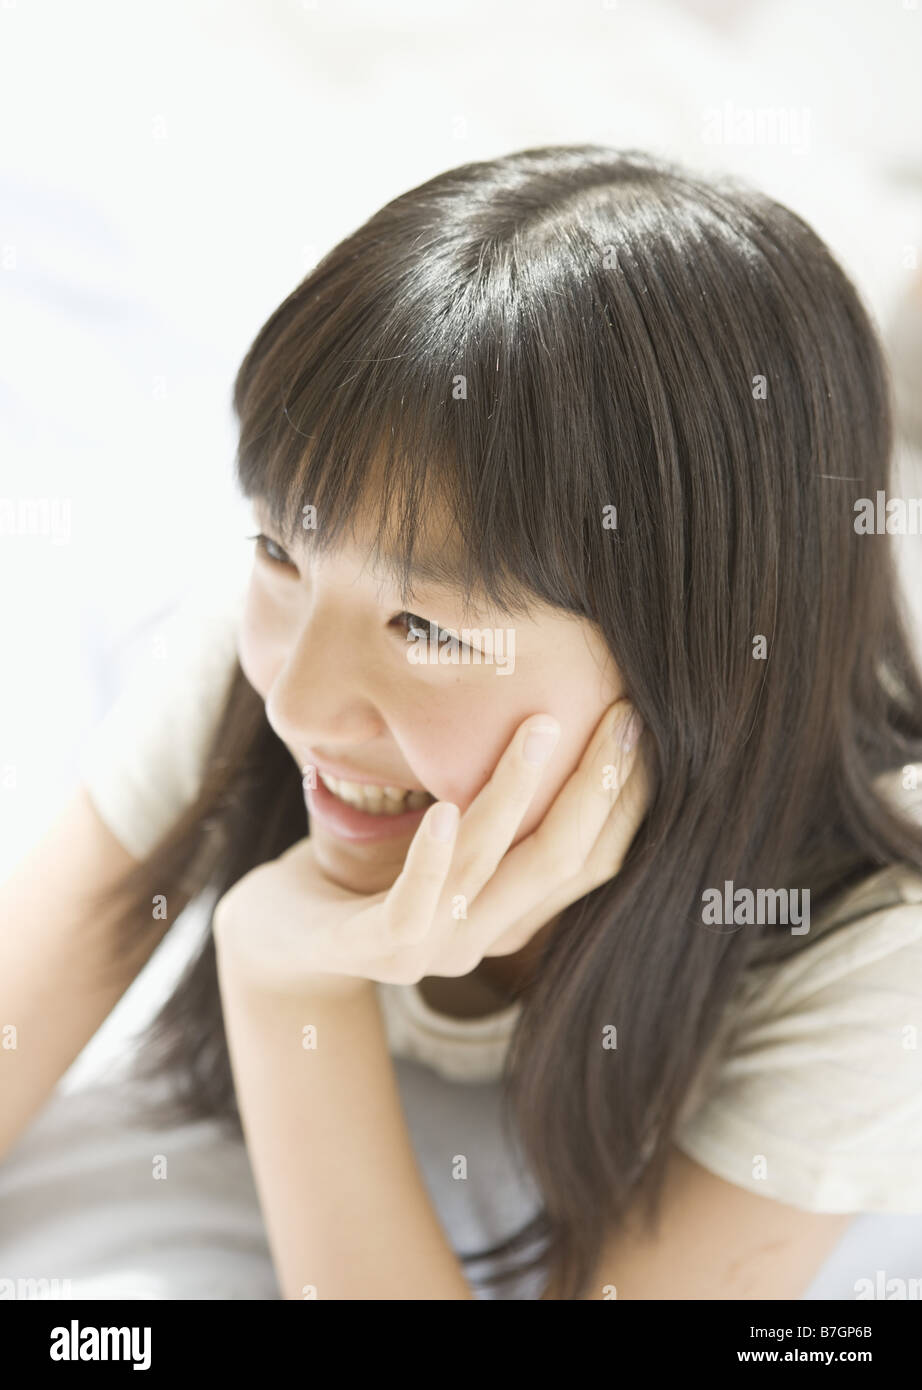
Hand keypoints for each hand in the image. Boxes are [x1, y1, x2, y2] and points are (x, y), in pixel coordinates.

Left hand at [212, 700, 649, 998]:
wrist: (281, 935)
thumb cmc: (368, 869)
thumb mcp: (445, 834)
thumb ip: (496, 803)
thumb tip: (552, 714)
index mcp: (511, 913)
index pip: (593, 860)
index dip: (624, 799)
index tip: (641, 727)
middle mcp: (482, 938)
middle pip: (558, 863)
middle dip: (595, 788)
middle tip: (620, 718)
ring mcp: (430, 949)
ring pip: (488, 868)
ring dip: (518, 794)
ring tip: (542, 726)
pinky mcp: (370, 948)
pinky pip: (410, 905)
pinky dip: (429, 858)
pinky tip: (442, 808)